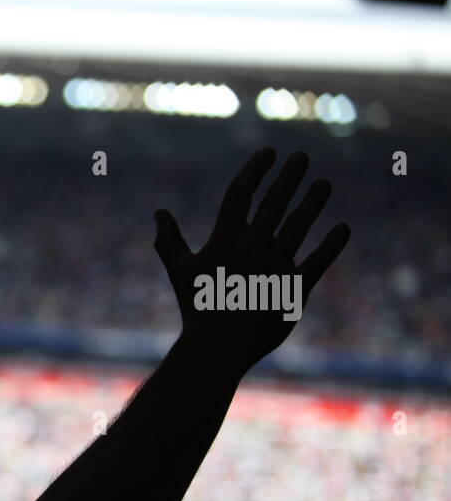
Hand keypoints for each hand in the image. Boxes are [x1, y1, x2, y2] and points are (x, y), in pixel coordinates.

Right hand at [154, 147, 349, 374]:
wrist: (215, 348)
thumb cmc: (196, 307)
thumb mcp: (180, 270)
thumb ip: (169, 240)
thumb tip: (158, 213)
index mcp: (223, 242)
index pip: (241, 195)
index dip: (255, 170)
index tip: (269, 152)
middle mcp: (251, 249)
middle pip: (274, 203)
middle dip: (288, 176)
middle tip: (301, 156)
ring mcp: (274, 268)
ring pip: (299, 226)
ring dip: (313, 201)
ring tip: (324, 184)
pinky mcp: (293, 289)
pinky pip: (317, 262)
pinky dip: (332, 245)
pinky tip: (343, 228)